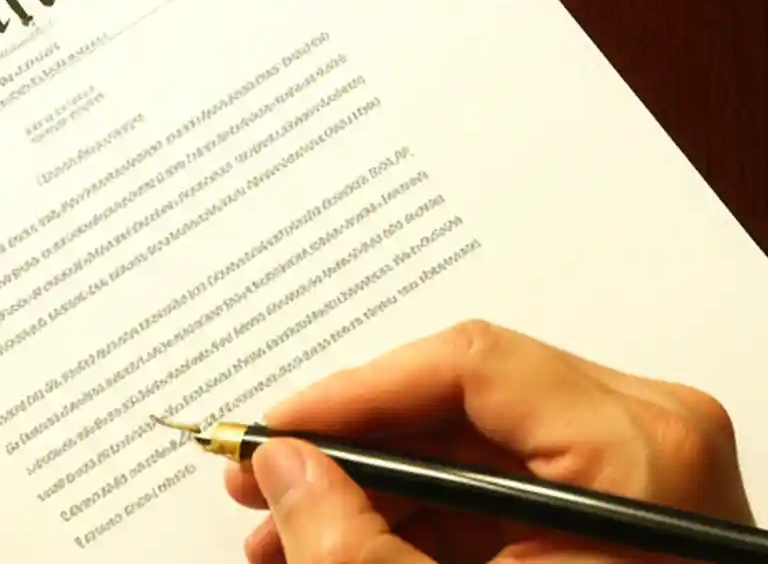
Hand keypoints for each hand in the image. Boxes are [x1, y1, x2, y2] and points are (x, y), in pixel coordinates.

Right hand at [225, 320, 754, 562]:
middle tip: (263, 480)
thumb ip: (355, 548)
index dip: (353, 394)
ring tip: (287, 533)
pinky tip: (355, 542)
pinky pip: (500, 484)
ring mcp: (640, 468)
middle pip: (461, 403)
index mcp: (636, 452)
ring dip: (375, 487)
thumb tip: (282, 467)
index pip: (468, 367)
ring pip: (470, 443)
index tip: (279, 431)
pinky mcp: (618, 503)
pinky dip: (423, 514)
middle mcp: (650, 436)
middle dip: (350, 449)